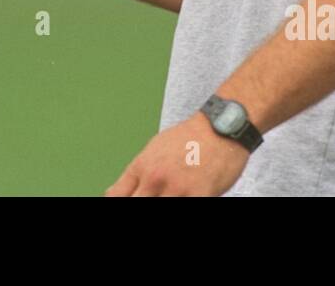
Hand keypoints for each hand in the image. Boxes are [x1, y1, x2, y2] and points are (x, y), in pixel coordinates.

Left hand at [105, 114, 249, 196]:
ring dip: (165, 204)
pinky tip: (189, 198)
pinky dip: (187, 205)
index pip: (116, 196)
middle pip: (136, 204)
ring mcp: (177, 187)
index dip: (117, 204)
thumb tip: (114, 193)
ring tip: (175, 196)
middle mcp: (155, 177)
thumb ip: (137, 173)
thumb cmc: (189, 138)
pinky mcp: (201, 194)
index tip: (124, 205)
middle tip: (156, 197)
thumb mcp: (155, 149)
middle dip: (140, 205)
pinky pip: (188, 208)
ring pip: (161, 208)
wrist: (220, 126)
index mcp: (142, 167)